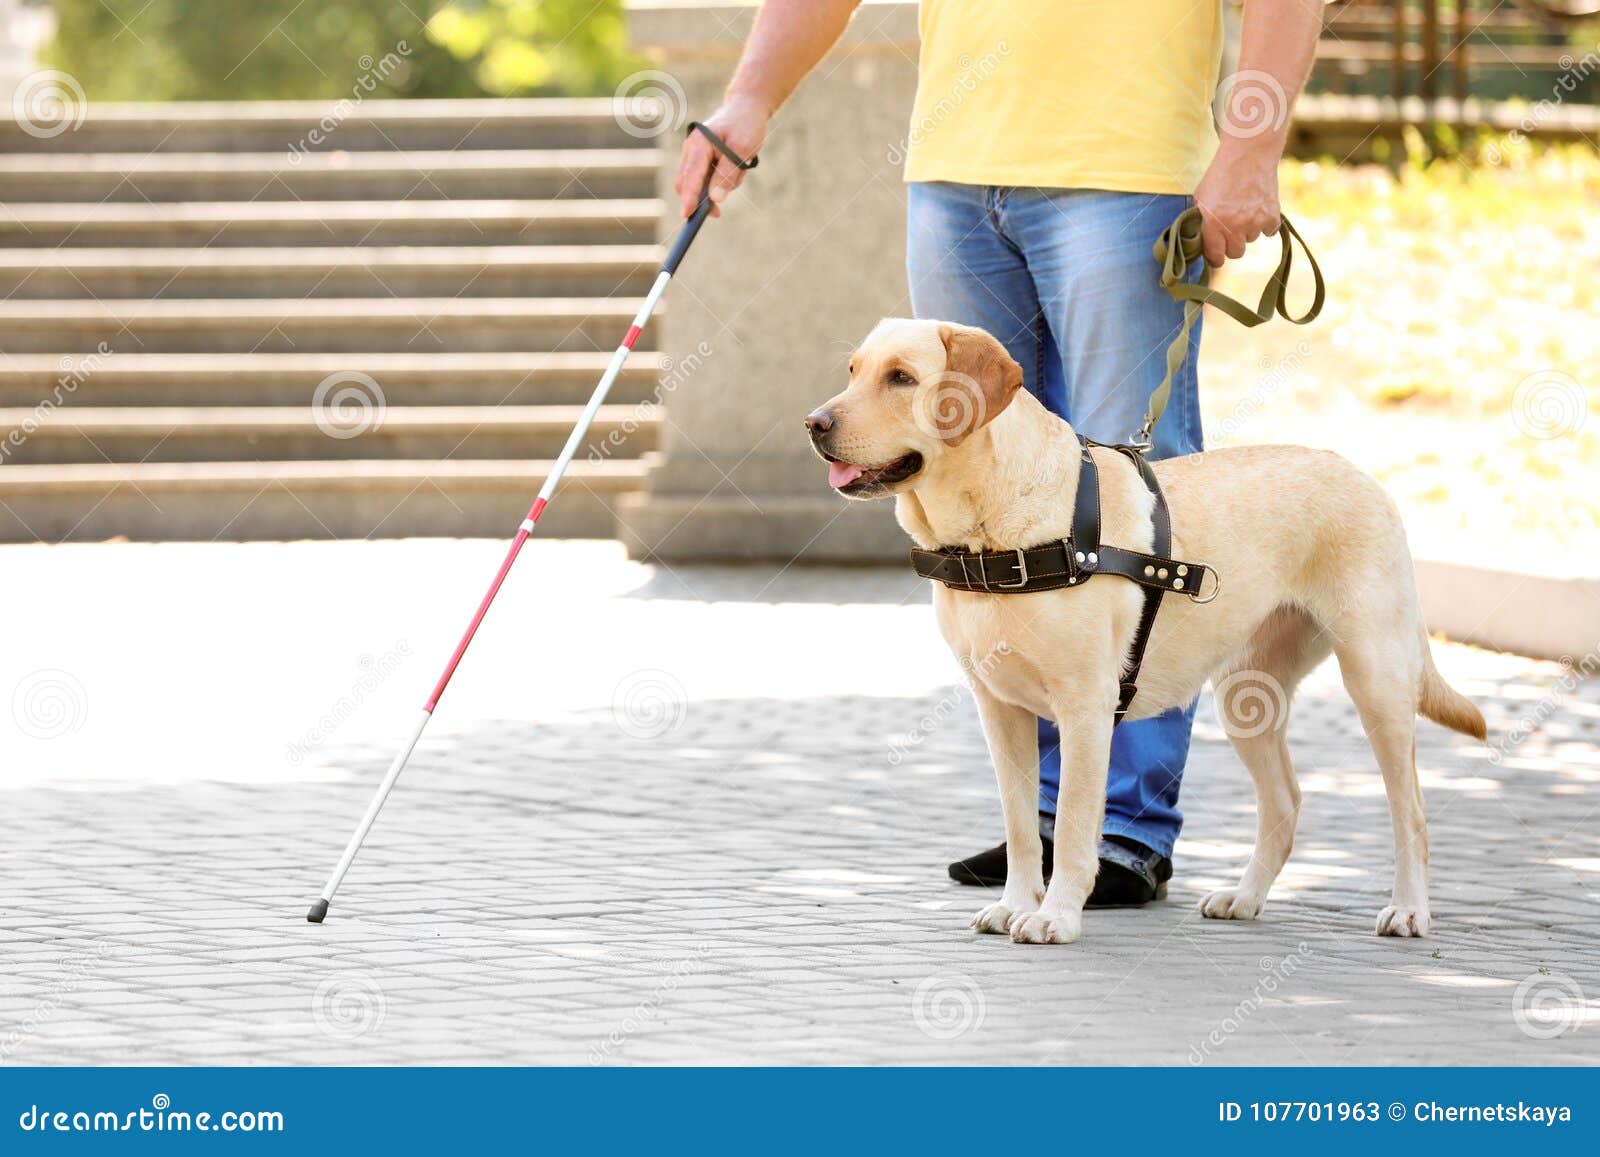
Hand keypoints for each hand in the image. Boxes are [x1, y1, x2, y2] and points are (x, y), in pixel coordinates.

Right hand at [673, 94, 768, 217]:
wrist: (746, 109)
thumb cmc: (745, 126)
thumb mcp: (741, 150)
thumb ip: (727, 174)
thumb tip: (715, 199)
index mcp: (699, 144)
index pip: (690, 176)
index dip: (688, 197)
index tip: (687, 215)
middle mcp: (691, 149)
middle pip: (686, 184)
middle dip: (701, 199)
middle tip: (718, 213)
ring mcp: (694, 155)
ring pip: (698, 184)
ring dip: (717, 187)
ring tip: (739, 170)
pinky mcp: (701, 160)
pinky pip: (706, 180)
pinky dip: (720, 182)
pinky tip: (735, 171)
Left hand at [1192, 139, 1281, 267]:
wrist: (1248, 152)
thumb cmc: (1220, 174)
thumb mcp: (1201, 197)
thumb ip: (1199, 221)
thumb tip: (1198, 243)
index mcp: (1213, 222)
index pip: (1216, 257)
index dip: (1215, 258)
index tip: (1216, 254)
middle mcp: (1235, 225)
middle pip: (1235, 253)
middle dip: (1231, 244)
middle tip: (1230, 229)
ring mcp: (1255, 221)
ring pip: (1251, 240)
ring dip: (1247, 230)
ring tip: (1244, 209)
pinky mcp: (1272, 215)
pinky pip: (1269, 232)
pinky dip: (1265, 223)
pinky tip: (1258, 208)